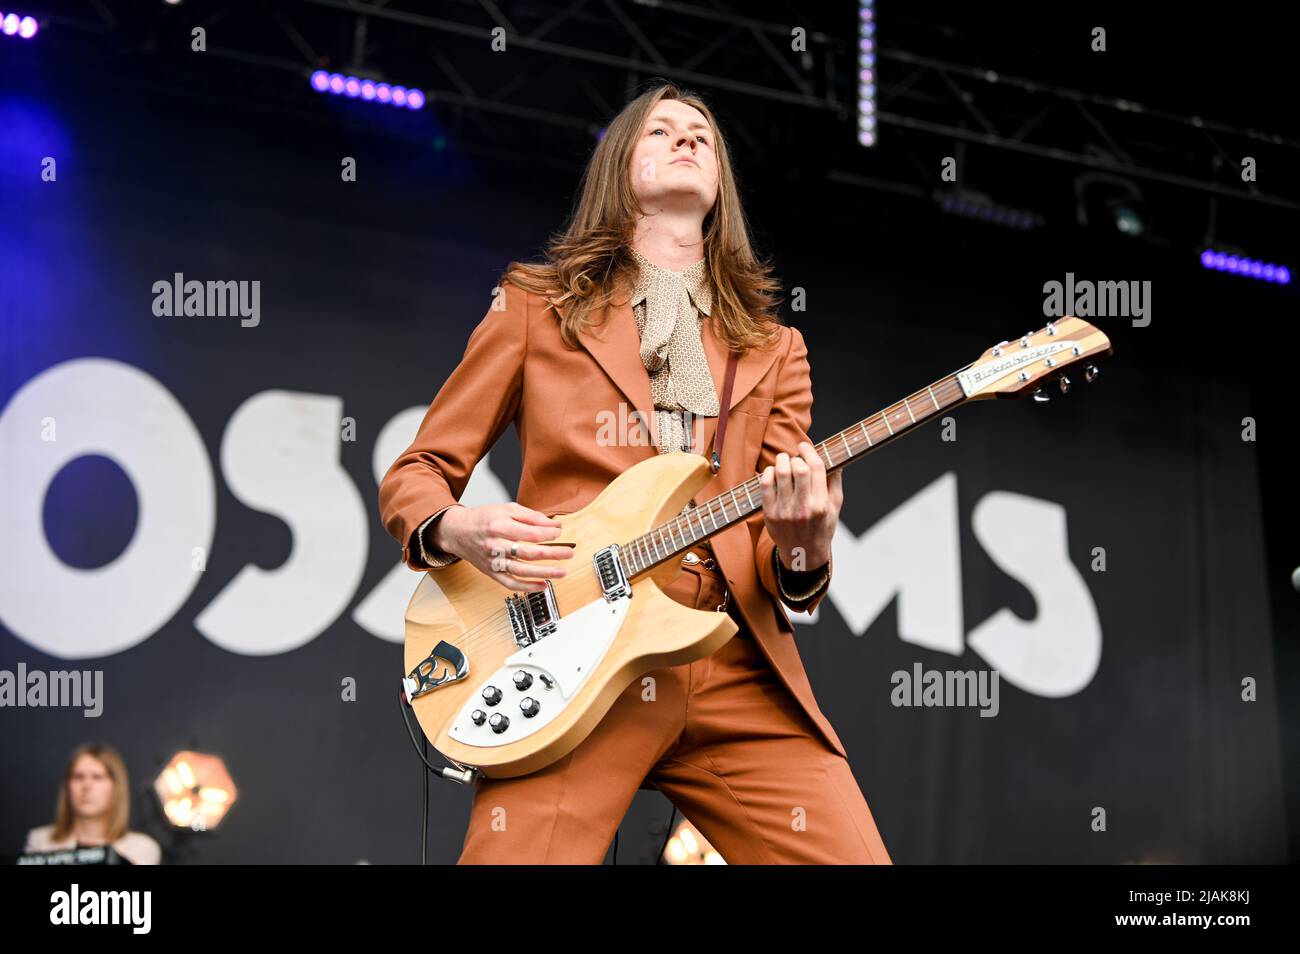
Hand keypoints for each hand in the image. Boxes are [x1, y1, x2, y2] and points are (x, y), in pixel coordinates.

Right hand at [435, 503, 572, 591]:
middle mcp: (495, 545)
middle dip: (552, 554)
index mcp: (499, 526)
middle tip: (568, 552)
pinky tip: (542, 586)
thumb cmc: (483, 519)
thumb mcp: (506, 509)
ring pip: (521, 571)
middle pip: (528, 553)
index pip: (529, 533)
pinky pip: (510, 584)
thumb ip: (531, 516)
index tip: (559, 533)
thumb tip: (554, 524)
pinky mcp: (491, 573)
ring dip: (544, 573)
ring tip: (562, 572)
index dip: (548, 534)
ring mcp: (493, 561)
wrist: (456, 531)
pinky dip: (527, 587)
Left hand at [757, 442, 841, 570]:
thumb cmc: (821, 528)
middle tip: (794, 458)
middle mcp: (804, 507)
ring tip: (783, 462)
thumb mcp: (835, 507)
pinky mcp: (770, 514)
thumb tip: (835, 460)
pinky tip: (773, 473)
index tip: (804, 445)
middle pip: (798, 469)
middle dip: (795, 457)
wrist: (803, 554)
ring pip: (781, 474)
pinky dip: (768, 473)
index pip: (816, 468)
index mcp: (822, 504)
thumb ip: (835, 482)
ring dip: (781, 461)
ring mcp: (785, 511)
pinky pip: (765, 485)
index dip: (809, 451)